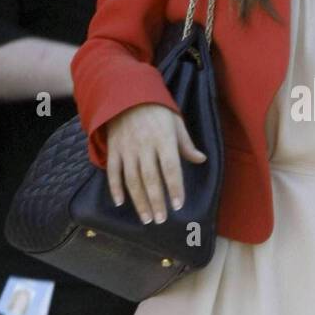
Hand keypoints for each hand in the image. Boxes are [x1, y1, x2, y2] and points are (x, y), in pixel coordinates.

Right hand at [105, 103, 205, 224]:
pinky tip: (120, 203)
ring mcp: (127, 149)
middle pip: (150, 178)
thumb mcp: (176, 123)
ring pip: (132, 179)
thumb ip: (186, 144)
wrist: (127, 95)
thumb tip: (202, 160)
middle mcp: (144, 146)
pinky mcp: (114, 150)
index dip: (175, 188)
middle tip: (161, 220)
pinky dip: (115, 188)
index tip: (178, 205)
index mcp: (163, 140)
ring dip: (139, 201)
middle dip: (156, 201)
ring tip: (146, 218)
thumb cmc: (157, 111)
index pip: (171, 168)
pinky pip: (113, 172)